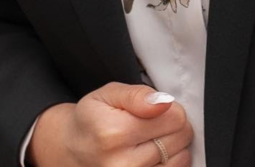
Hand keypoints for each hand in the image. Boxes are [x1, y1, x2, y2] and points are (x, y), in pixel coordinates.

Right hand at [29, 82, 193, 166]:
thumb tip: (165, 102)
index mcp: (116, 133)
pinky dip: (171, 162)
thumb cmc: (92, 119)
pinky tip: (156, 154)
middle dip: (175, 126)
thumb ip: (137, 95)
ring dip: (175, 146)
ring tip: (155, 139)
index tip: (159, 109)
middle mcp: (124, 164)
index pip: (175, 118)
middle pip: (181, 138)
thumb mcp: (108, 94)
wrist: (73, 151)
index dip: (172, 108)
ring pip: (181, 158)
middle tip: (156, 123)